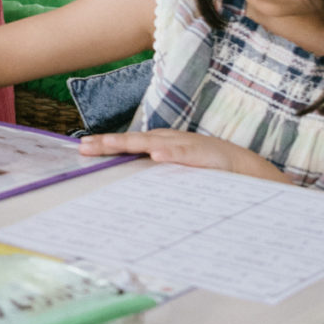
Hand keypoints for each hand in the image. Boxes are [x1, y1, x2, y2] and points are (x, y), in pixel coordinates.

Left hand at [79, 129, 283, 178]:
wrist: (242, 166)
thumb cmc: (204, 168)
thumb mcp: (175, 169)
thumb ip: (153, 171)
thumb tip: (127, 183)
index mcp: (160, 143)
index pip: (128, 143)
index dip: (106, 144)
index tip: (81, 148)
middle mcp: (168, 141)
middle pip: (133, 140)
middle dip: (108, 142)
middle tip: (84, 146)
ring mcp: (184, 146)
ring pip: (153, 142)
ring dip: (131, 142)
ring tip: (109, 144)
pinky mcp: (201, 155)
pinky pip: (183, 154)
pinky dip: (170, 153)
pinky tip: (156, 155)